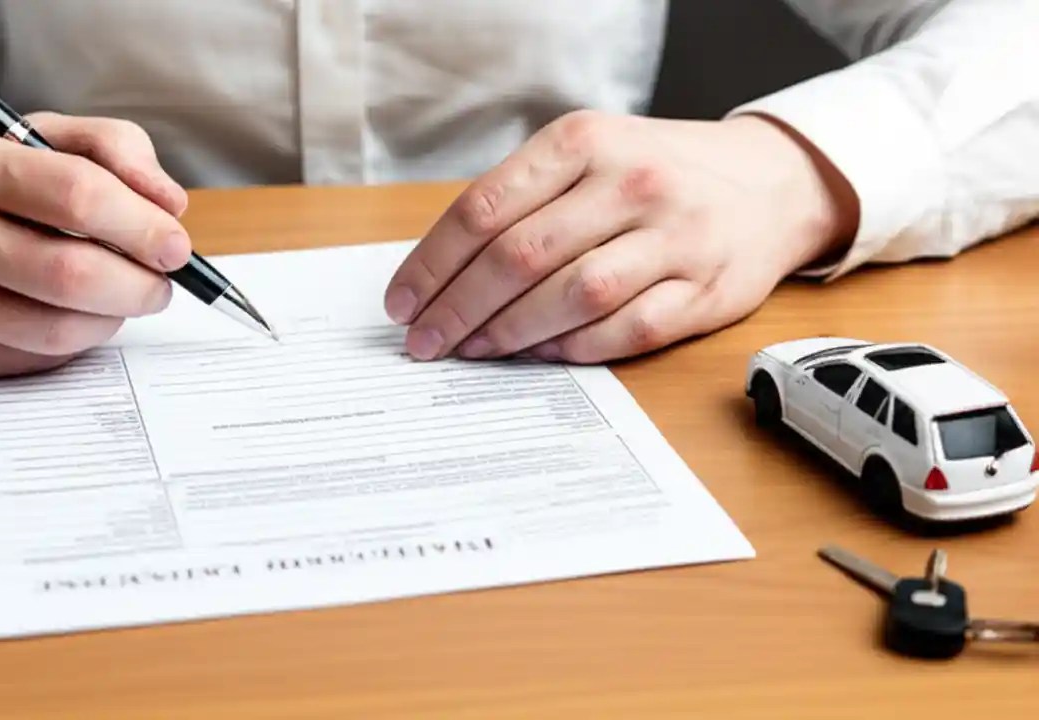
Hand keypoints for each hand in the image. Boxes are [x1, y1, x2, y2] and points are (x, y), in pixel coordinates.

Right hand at [0, 112, 189, 378]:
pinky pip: (33, 360)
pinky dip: (72, 342)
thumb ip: (105, 149)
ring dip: (113, 318)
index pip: (76, 195)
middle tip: (162, 281)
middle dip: (141, 284)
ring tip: (122, 296)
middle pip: (74, 274)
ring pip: (60, 329)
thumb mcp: (17, 137)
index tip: (176, 243)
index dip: (143, 225)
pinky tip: (72, 316)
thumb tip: (169, 206)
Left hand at [383, 111, 858, 362]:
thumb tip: (439, 273)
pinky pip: (624, 331)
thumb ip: (521, 200)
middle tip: (424, 342)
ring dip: (509, 334)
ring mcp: (673, 237)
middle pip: (519, 257)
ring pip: (571, 296)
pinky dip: (570, 349)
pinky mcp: (704, 290)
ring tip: (471, 349)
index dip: (432, 264)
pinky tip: (537, 354)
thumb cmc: (652, 174)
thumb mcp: (586, 155)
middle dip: (457, 309)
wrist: (768, 183)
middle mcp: (630, 183)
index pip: (484, 208)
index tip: (401, 303)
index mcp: (584, 141)